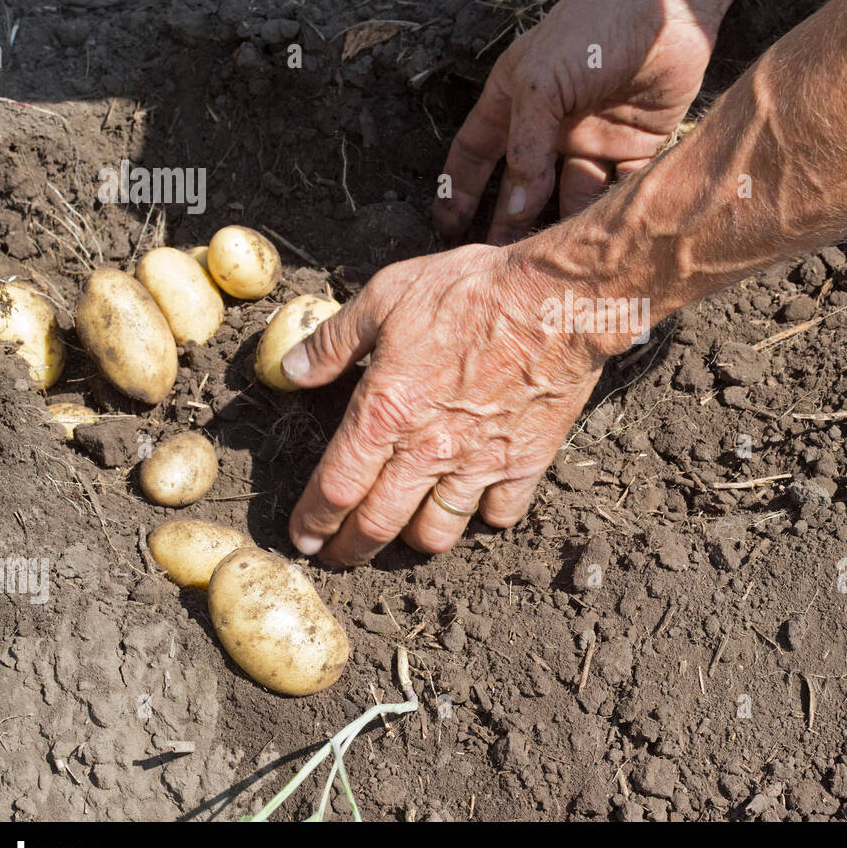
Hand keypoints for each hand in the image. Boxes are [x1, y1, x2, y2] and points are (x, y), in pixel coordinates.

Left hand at [282, 244, 606, 566]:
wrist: (556, 302)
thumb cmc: (470, 292)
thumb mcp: (385, 296)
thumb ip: (333, 342)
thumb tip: (290, 371)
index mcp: (385, 412)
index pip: (335, 488)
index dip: (314, 521)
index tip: (304, 537)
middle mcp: (428, 450)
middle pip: (377, 525)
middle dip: (351, 549)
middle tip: (338, 555)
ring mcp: (479, 462)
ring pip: (436, 532)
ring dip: (413, 539)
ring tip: (405, 530)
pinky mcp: (525, 463)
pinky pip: (498, 515)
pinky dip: (483, 516)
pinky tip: (476, 500)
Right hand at [434, 0, 717, 243]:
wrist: (668, 6)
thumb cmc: (592, 28)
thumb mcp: (541, 85)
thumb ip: (524, 148)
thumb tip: (512, 210)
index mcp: (517, 100)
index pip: (476, 152)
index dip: (458, 189)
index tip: (445, 228)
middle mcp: (552, 124)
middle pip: (523, 187)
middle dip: (509, 224)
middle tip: (499, 266)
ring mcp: (594, 137)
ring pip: (572, 197)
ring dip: (562, 228)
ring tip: (551, 262)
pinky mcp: (638, 146)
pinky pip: (621, 190)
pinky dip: (613, 214)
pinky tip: (602, 241)